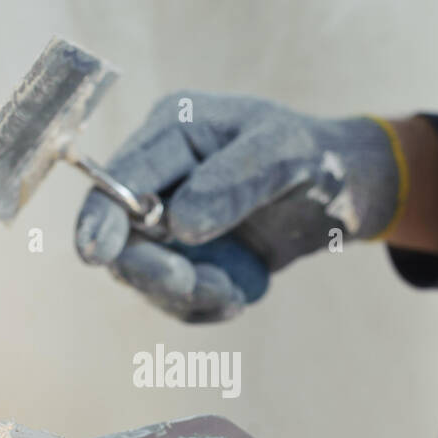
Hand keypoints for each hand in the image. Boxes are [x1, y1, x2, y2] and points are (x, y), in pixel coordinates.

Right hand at [74, 93, 402, 321]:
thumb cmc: (313, 158)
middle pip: (119, 233)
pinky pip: (172, 298)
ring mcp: (164, 221)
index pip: (118, 176)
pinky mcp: (181, 259)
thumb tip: (178, 224)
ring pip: (143, 273)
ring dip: (186, 293)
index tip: (97, 254)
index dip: (100, 216)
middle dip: (154, 269)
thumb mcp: (286, 153)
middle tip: (201, 285)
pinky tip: (238, 294)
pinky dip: (202, 305)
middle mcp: (158, 177)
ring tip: (234, 291)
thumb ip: (235, 180)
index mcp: (173, 132)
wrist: (339, 195)